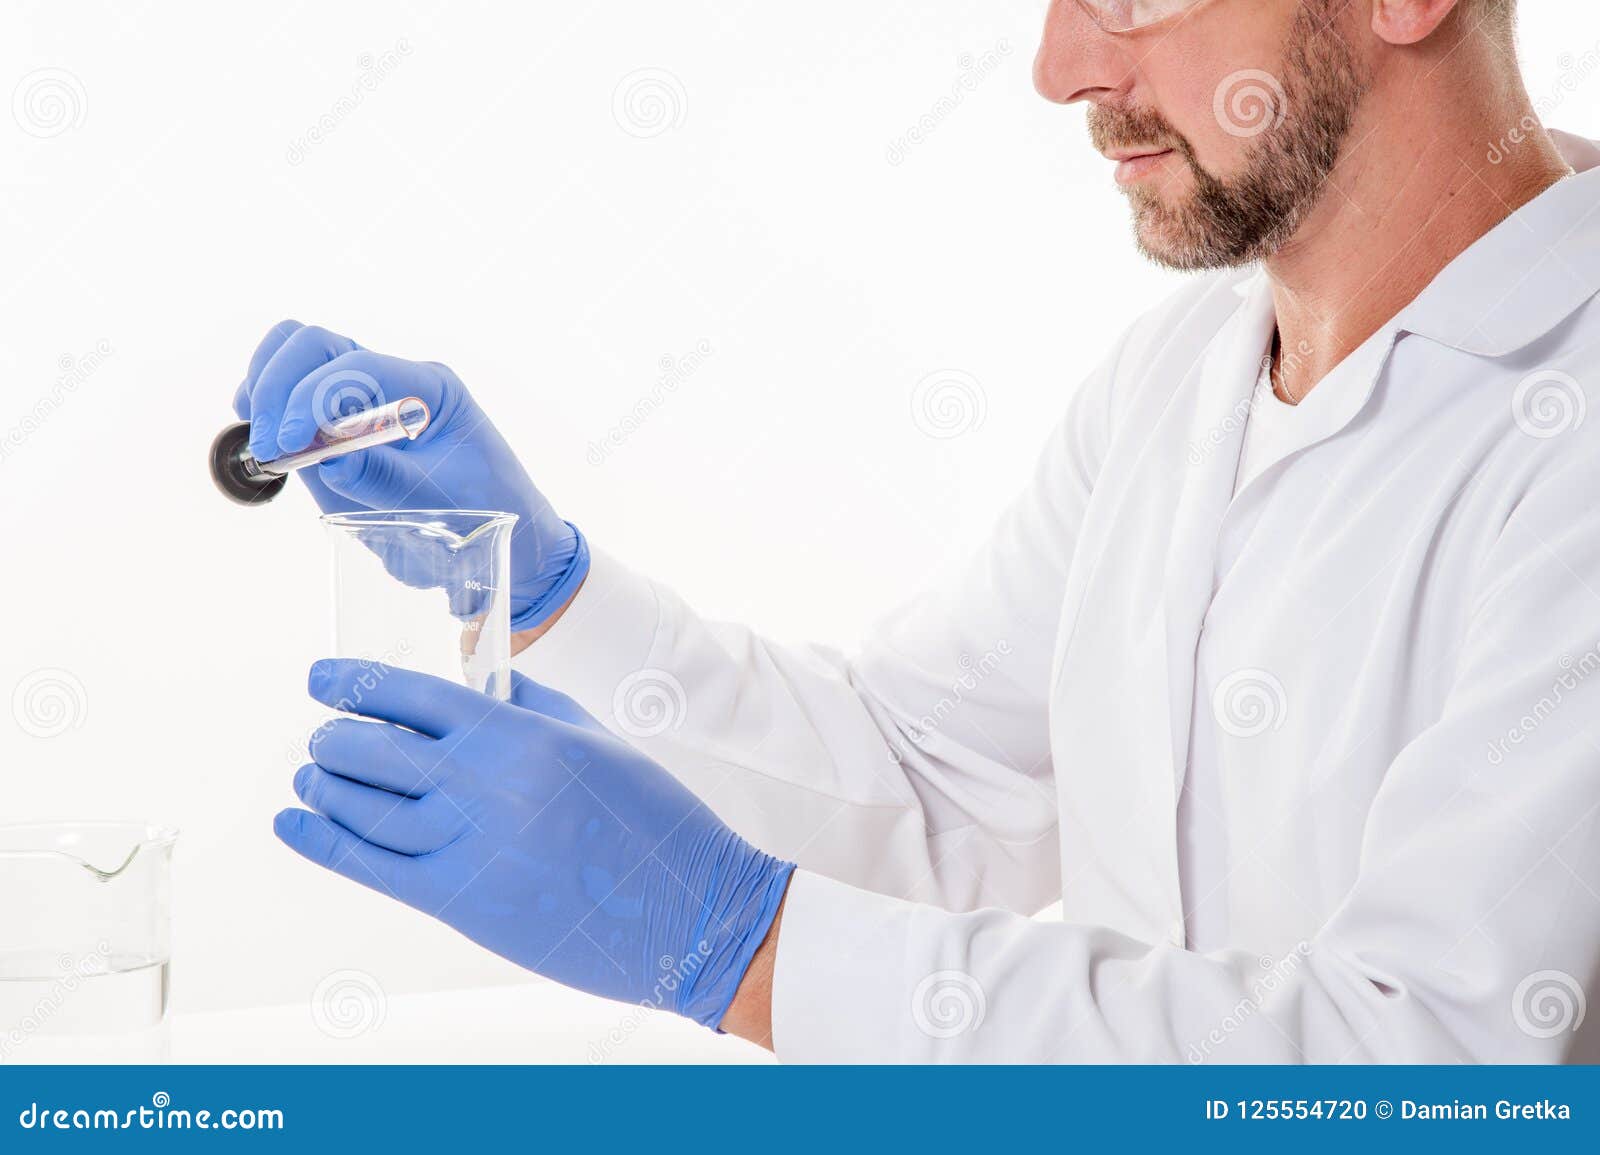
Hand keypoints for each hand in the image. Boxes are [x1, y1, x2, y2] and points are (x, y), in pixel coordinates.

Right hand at [233, 321, 586, 629]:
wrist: (507, 538)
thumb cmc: (485, 517)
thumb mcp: (442, 507)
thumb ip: (382, 480)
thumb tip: (325, 459)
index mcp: (432, 390)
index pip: (360, 365)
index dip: (314, 397)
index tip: (289, 444)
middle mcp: (396, 382)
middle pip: (319, 345)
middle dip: (281, 384)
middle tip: (270, 443)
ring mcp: (366, 398)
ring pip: (300, 352)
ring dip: (267, 385)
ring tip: (262, 438)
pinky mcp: (340, 425)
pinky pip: (294, 387)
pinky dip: (266, 399)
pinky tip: (260, 436)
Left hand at [275, 659, 794, 1029]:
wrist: (690, 911)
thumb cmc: (652, 820)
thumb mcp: (595, 739)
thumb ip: (529, 706)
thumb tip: (473, 685)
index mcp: (521, 735)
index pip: (414, 697)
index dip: (355, 683)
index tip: (322, 680)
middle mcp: (486, 786)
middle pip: (374, 751)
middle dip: (335, 738)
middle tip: (323, 737)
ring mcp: (470, 847)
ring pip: (364, 808)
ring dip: (324, 786)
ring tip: (309, 776)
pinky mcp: (464, 904)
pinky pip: (372, 867)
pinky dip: (321, 843)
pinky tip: (294, 822)